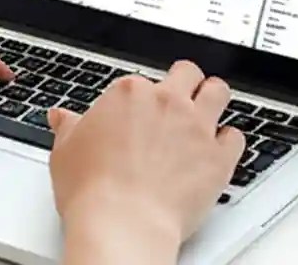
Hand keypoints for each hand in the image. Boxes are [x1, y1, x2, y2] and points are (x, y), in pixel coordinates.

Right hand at [49, 61, 242, 264]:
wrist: (122, 223)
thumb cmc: (92, 190)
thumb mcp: (66, 151)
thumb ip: (69, 127)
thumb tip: (61, 117)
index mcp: (129, 94)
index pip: (141, 81)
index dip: (139, 99)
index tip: (136, 113)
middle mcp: (166, 103)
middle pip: (187, 73)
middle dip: (185, 82)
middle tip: (179, 97)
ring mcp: (196, 127)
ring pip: (218, 92)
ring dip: (213, 98)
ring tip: (207, 109)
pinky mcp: (218, 157)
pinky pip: (236, 136)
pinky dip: (229, 140)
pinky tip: (220, 147)